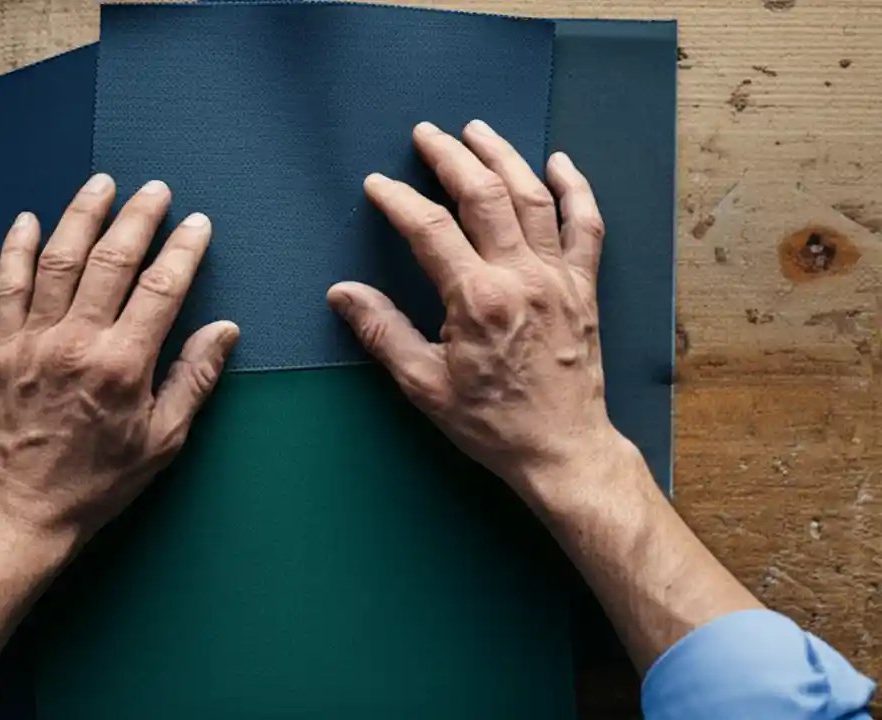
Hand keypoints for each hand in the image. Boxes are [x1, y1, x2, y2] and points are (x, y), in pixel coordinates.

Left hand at [0, 173, 237, 546]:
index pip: (162, 288)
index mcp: (124, 364)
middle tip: (156, 190)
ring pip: (60, 261)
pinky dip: (16, 250)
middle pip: (112, 261)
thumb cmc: (101, 480)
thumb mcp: (164, 440)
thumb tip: (224, 329)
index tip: (197, 223)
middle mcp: (78, 342)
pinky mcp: (1, 348)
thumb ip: (195, 379)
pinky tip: (28, 220)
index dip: (184, 249)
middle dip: (138, 218)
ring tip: (102, 184)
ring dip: (82, 216)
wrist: (26, 508)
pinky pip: (6, 286)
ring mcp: (34, 340)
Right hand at [331, 121, 762, 671]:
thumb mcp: (424, 387)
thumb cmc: (491, 424)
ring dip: (504, 156)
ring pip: (533, 197)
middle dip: (450, 158)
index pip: (431, 229)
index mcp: (478, 299)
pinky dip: (576, 189)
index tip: (377, 185)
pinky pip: (587, 225)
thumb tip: (342, 293)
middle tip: (426, 134)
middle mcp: (522, 276)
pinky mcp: (584, 287)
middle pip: (485, 195)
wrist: (562, 450)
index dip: (399, 200)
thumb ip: (382, 332)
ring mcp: (559, 277)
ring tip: (477, 130)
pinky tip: (560, 163)